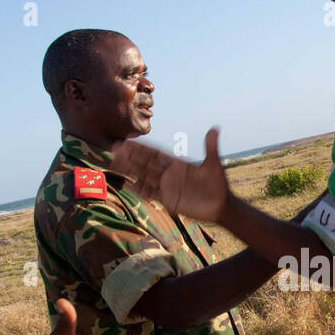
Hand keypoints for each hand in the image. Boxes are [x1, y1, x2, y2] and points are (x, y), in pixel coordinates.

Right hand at [108, 128, 232, 222]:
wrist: (221, 206)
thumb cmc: (218, 184)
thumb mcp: (214, 165)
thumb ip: (211, 148)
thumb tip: (214, 128)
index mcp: (177, 164)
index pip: (155, 154)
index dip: (141, 148)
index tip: (128, 142)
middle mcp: (169, 174)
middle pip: (145, 164)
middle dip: (130, 157)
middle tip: (114, 149)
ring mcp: (167, 187)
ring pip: (144, 177)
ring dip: (130, 171)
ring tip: (114, 164)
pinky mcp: (168, 200)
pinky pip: (150, 193)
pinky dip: (138, 189)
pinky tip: (127, 184)